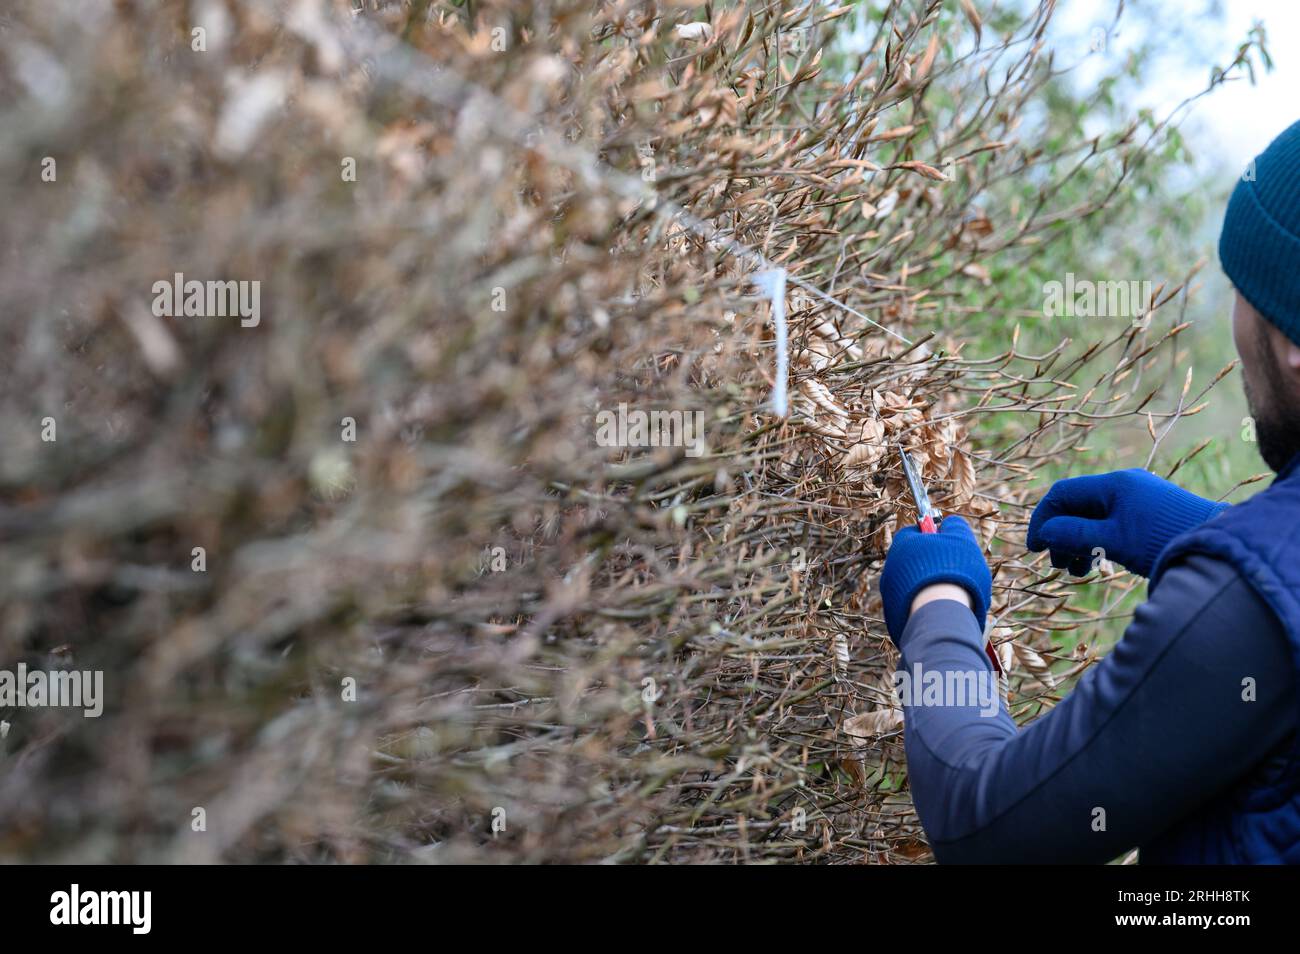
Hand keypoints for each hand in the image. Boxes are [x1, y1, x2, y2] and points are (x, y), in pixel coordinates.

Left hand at [880, 515, 990, 643]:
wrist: (939, 614)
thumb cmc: (953, 571)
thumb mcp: (962, 540)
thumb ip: (955, 527)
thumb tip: (949, 524)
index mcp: (903, 544)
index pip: (914, 533)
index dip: (933, 536)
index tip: (950, 543)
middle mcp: (891, 566)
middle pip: (914, 560)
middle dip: (933, 564)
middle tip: (954, 572)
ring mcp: (889, 592)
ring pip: (914, 584)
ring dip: (930, 586)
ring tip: (952, 594)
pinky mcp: (893, 614)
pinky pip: (913, 604)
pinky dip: (926, 605)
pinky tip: (942, 609)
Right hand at [1026, 469, 1228, 577]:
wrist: (1217, 546)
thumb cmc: (1161, 541)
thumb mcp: (1112, 540)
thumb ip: (1074, 535)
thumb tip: (1045, 534)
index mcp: (1113, 484)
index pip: (1062, 495)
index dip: (1043, 520)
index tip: (1035, 548)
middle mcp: (1125, 486)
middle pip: (1078, 507)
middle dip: (1062, 536)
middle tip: (1058, 565)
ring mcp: (1139, 499)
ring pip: (1095, 518)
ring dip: (1079, 543)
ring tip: (1078, 571)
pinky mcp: (1150, 515)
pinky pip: (1113, 524)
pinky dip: (1099, 543)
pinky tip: (1100, 564)